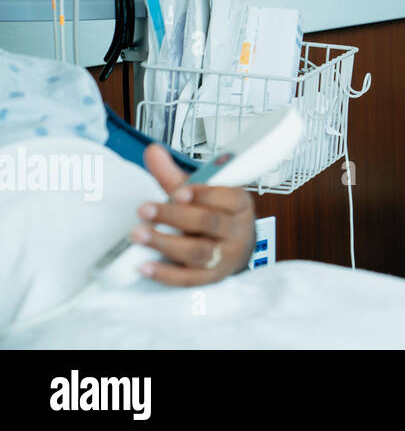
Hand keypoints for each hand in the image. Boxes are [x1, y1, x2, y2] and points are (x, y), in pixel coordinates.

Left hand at [134, 144, 255, 285]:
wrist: (234, 250)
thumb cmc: (215, 216)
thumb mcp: (202, 193)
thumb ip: (175, 175)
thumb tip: (152, 151)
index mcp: (239, 204)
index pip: (227, 197)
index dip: (203, 194)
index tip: (178, 192)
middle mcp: (236, 231)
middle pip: (209, 222)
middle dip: (175, 215)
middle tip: (144, 209)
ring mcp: (225, 257)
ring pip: (198, 251)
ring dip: (166, 243)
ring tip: (138, 235)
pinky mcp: (210, 278)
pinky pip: (189, 279)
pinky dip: (166, 273)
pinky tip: (144, 266)